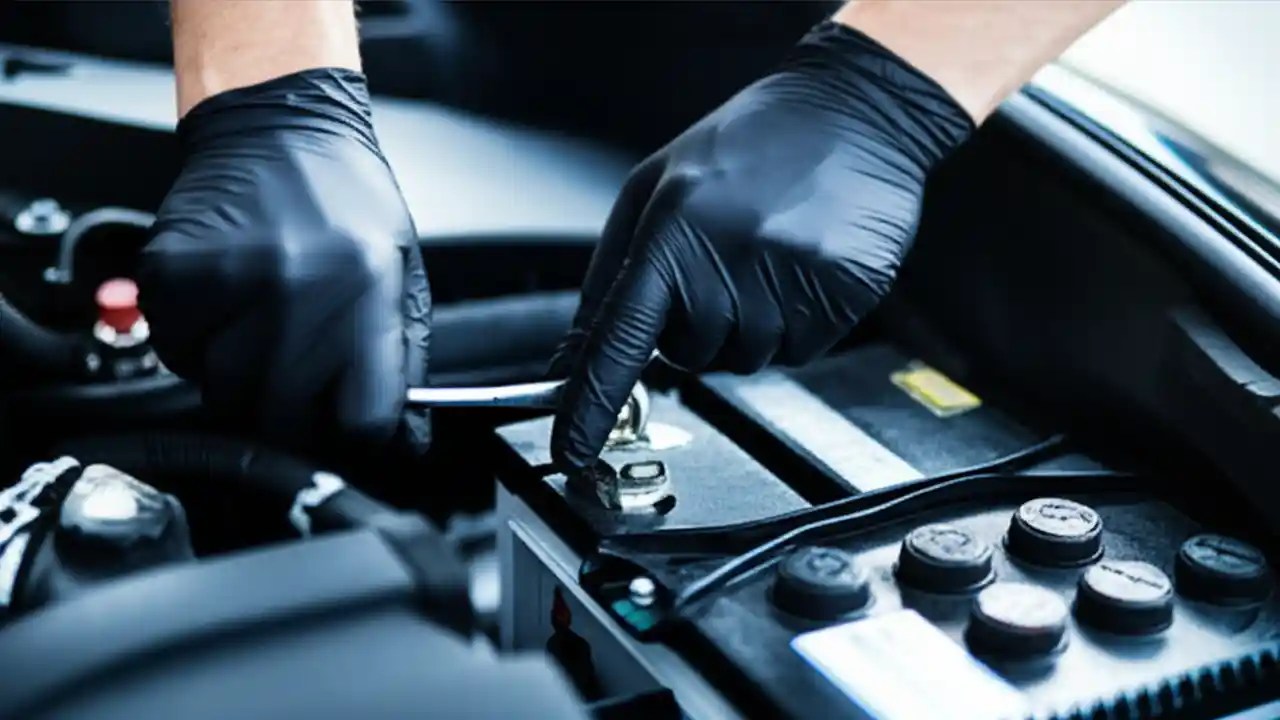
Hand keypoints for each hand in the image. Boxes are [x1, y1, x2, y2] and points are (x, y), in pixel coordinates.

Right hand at [139, 69, 429, 453]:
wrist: (278, 124)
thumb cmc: (344, 197)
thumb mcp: (401, 269)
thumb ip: (404, 354)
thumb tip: (404, 435)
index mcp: (368, 291)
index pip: (363, 418)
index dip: (360, 436)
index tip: (352, 429)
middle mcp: (299, 288)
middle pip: (284, 420)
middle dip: (293, 417)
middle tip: (297, 382)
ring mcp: (232, 280)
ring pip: (224, 392)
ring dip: (240, 378)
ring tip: (261, 325)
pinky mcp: (175, 273)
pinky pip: (177, 351)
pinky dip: (197, 344)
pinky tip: (226, 303)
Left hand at [550, 21, 972, 471]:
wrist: (852, 111)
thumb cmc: (745, 147)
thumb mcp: (654, 190)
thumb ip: (610, 280)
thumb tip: (572, 361)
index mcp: (671, 229)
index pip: (620, 339)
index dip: (592, 402)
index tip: (572, 449)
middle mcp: (729, 260)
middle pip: (690, 357)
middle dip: (696, 325)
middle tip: (721, 261)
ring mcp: (790, 280)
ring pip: (746, 360)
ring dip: (747, 324)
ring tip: (764, 255)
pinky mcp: (842, 294)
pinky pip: (798, 351)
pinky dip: (792, 323)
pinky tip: (798, 267)